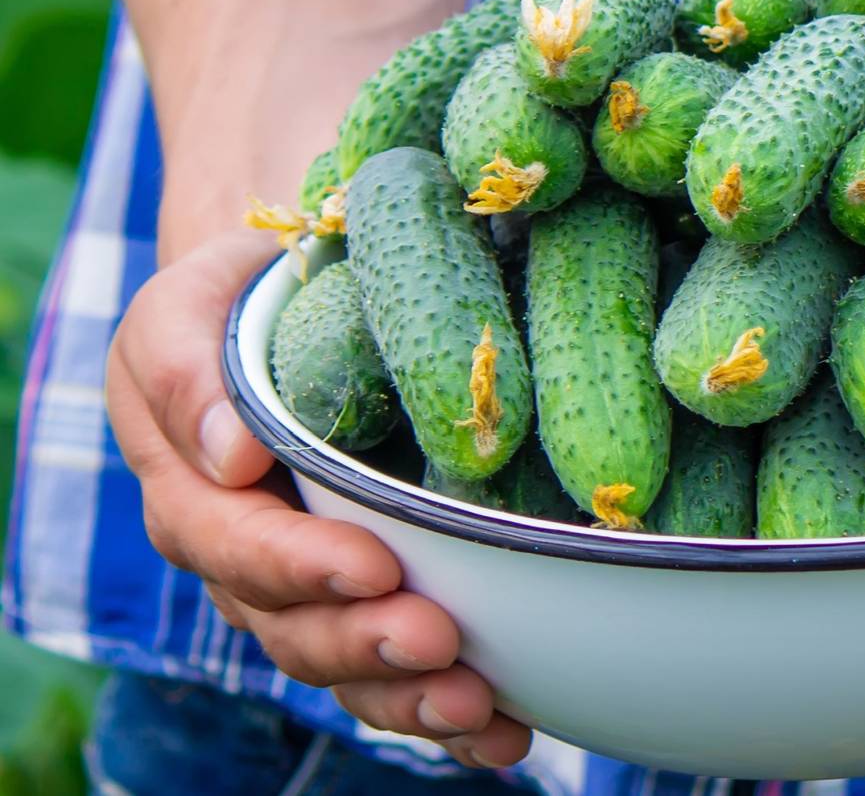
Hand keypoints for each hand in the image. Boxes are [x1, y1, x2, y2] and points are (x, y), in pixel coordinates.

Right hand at [106, 230, 530, 768]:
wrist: (296, 305)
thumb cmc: (240, 302)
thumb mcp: (186, 309)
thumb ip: (185, 375)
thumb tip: (231, 459)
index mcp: (195, 497)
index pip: (235, 550)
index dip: (300, 568)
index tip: (373, 565)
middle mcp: (250, 563)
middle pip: (296, 630)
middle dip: (368, 645)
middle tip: (441, 640)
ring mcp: (314, 595)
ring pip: (349, 670)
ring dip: (412, 699)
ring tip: (482, 705)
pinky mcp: (373, 606)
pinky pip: (398, 679)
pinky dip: (449, 715)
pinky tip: (507, 733)